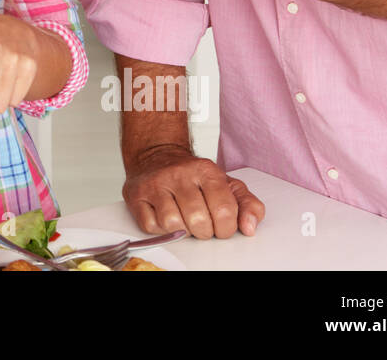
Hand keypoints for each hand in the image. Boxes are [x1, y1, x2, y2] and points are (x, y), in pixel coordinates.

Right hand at [123, 144, 264, 238]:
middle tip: (202, 225)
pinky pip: (150, 226)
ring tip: (184, 220)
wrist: (156, 155)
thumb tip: (250, 227)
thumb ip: (248, 205)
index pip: (223, 210)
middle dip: (204, 232)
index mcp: (206, 170)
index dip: (226, 228)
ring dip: (181, 230)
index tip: (222, 227)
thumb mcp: (227, 184)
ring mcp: (156, 183)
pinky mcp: (136, 194)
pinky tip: (165, 217)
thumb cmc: (193, 176)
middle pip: (198, 220)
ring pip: (173, 224)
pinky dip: (161, 230)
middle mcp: (179, 174)